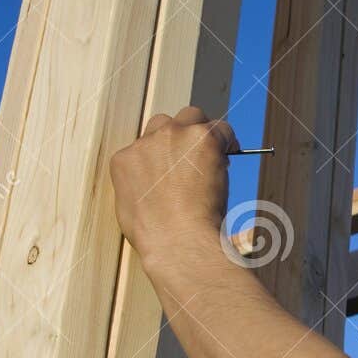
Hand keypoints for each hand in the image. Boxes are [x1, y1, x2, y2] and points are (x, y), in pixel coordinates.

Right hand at [109, 105, 237, 270]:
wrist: (178, 240)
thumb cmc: (159, 239)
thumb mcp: (134, 211)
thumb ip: (143, 189)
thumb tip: (160, 189)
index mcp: (124, 160)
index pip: (146, 145)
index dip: (166, 154)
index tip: (179, 166)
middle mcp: (145, 142)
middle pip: (165, 123)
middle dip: (181, 135)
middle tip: (197, 155)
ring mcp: (172, 136)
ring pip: (192, 117)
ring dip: (203, 131)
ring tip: (218, 151)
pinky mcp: (201, 138)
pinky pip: (220, 128)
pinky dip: (228, 138)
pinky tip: (233, 150)